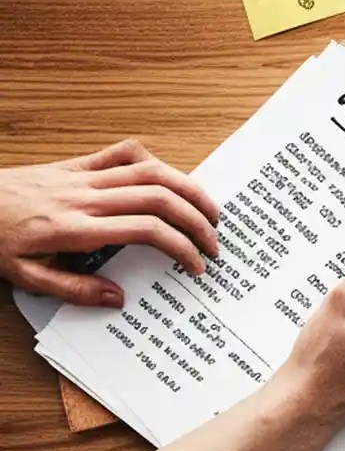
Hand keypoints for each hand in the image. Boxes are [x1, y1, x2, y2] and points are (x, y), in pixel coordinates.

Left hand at [0, 139, 218, 306]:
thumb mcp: (24, 277)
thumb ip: (74, 289)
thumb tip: (119, 298)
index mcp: (74, 227)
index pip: (145, 230)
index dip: (180, 247)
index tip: (195, 265)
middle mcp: (85, 196)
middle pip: (159, 197)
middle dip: (196, 219)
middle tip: (214, 242)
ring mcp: (83, 175)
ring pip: (151, 170)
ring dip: (188, 187)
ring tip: (209, 209)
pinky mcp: (77, 164)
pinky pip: (123, 152)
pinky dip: (153, 161)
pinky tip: (166, 179)